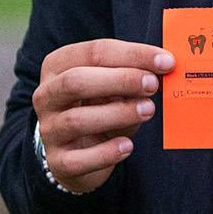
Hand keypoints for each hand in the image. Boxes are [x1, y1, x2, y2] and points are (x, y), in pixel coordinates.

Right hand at [32, 39, 174, 193]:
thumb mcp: (114, 86)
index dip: (133, 54)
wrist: (78, 151)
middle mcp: (47, 95)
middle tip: (153, 84)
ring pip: (77, 120)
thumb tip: (163, 67)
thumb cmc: (100, 106)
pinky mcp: (57, 161)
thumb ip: (132, 75)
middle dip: (120, 80)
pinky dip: (106, 153)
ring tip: (147, 110)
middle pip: (76, 82)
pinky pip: (78, 159)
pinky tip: (127, 146)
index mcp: (58, 66)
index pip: (94, 52)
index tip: (166, 61)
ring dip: (118, 114)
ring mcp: (49, 129)